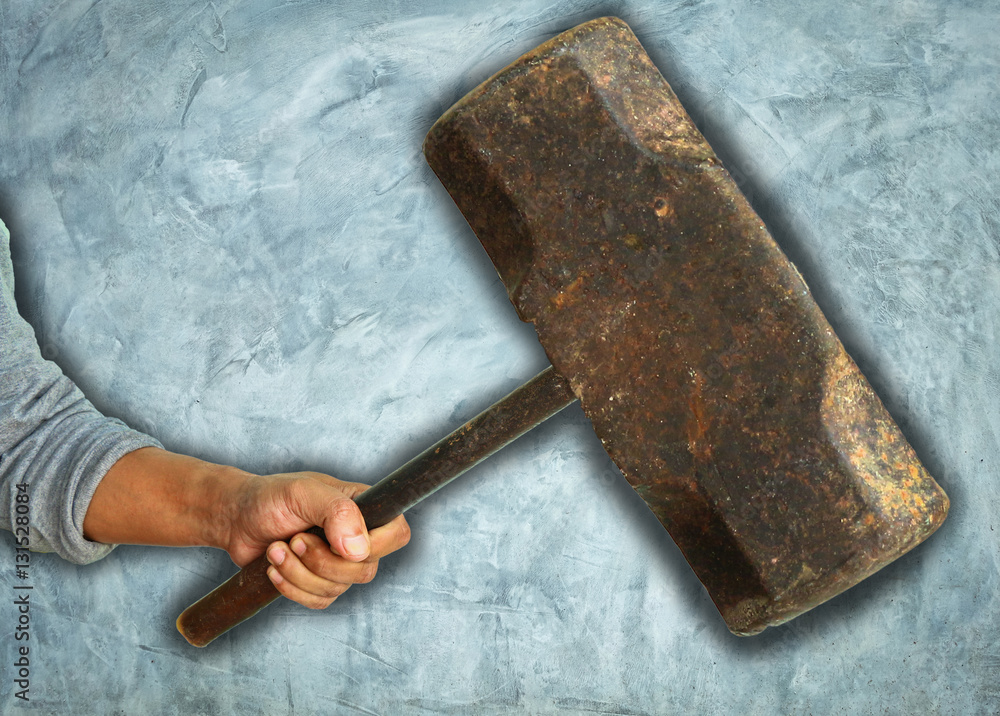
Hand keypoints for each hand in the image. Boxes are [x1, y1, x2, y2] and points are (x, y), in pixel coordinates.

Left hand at [224, 472, 410, 608]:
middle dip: (322, 562)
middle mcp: (358, 536)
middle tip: (294, 540)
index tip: (335, 540)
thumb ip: (338, 513)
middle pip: (366, 569)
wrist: (237, 520)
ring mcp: (340, 562)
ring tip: (277, 549)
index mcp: (364, 507)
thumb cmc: (271, 498)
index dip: (374, 545)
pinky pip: (320, 601)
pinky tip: (275, 568)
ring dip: (300, 573)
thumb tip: (359, 549)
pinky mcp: (319, 583)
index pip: (396, 533)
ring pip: (339, 588)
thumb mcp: (304, 493)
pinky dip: (293, 589)